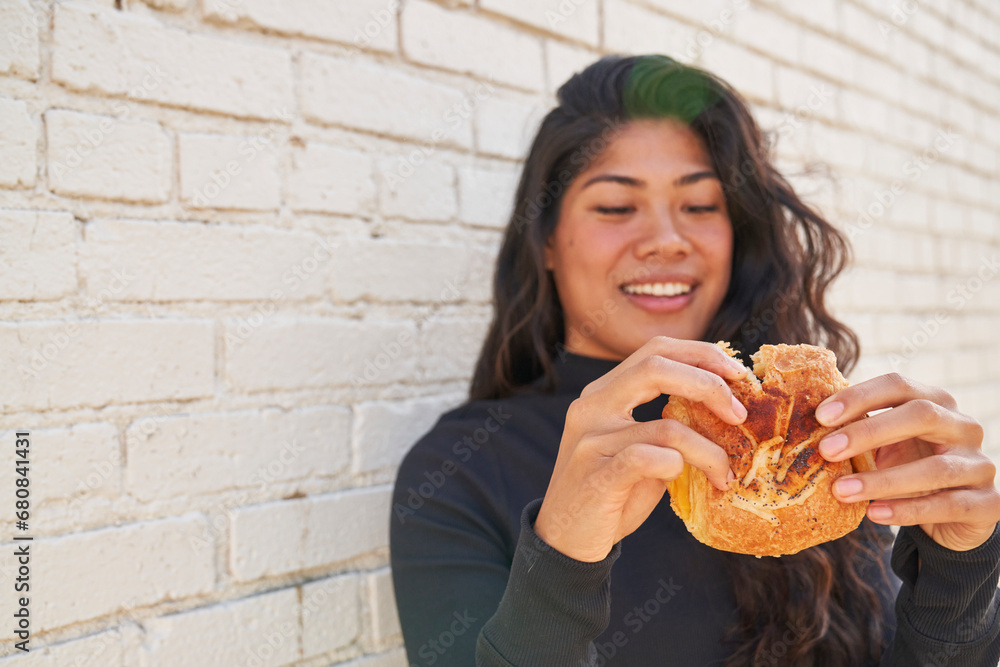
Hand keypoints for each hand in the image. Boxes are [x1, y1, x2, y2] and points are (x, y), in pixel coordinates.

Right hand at [533, 337, 747, 561]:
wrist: (565, 541)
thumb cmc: (611, 495)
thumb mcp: (640, 450)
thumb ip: (667, 426)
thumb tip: (726, 412)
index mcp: (602, 393)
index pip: (655, 350)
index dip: (701, 354)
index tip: (737, 374)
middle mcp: (591, 407)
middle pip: (656, 367)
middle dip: (708, 384)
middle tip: (740, 413)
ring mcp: (591, 440)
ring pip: (667, 426)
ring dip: (709, 451)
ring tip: (723, 473)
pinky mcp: (597, 476)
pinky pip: (651, 458)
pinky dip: (677, 466)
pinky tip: (683, 479)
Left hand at [816, 372, 999, 551]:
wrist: (953, 515)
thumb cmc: (908, 467)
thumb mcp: (883, 445)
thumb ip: (857, 430)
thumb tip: (802, 421)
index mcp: (935, 402)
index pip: (898, 385)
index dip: (860, 396)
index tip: (821, 416)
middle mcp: (963, 426)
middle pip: (921, 415)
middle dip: (870, 431)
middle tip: (826, 450)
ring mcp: (980, 463)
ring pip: (936, 467)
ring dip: (883, 480)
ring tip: (841, 491)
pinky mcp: (990, 502)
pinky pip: (949, 504)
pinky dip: (908, 510)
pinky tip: (874, 514)